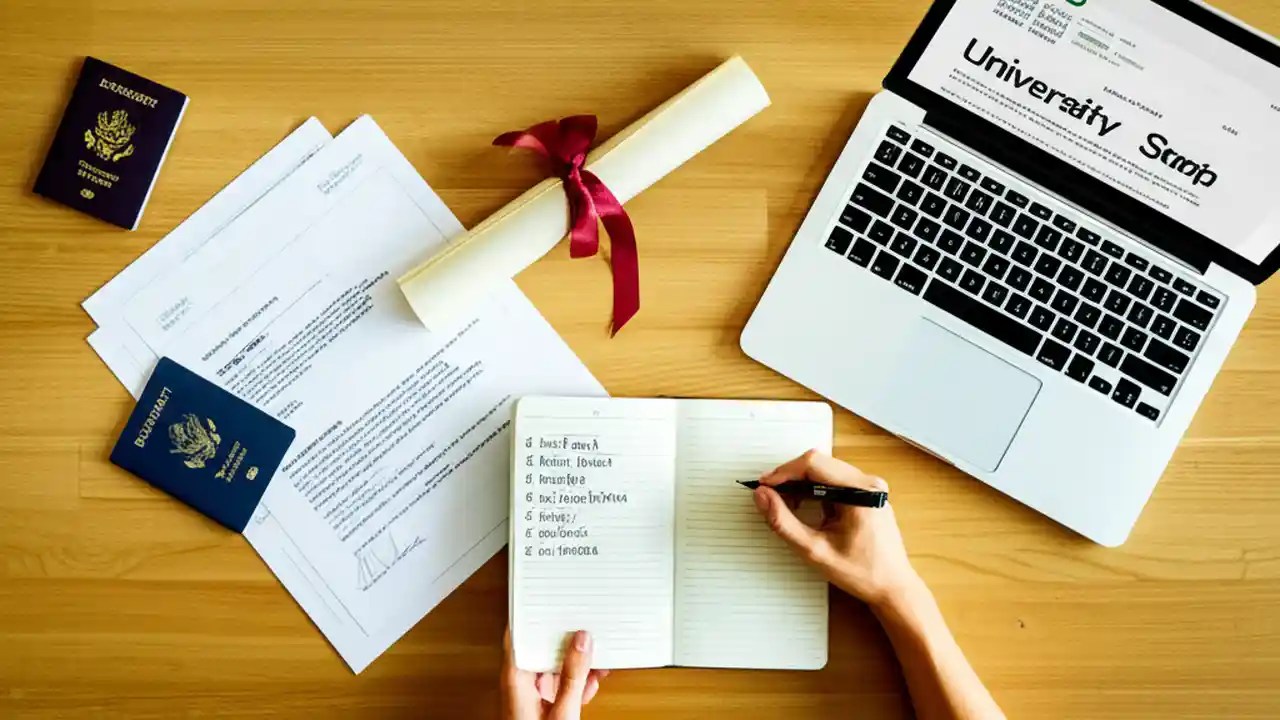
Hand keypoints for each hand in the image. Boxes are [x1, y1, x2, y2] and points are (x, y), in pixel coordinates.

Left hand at [502, 628, 607, 719]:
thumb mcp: (563, 712)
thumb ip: (573, 677)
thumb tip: (582, 642)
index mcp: (515, 680)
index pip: (521, 634)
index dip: (541, 618)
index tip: (560, 608)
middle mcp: (518, 686)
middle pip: (542, 649)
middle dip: (566, 641)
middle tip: (586, 631)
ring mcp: (530, 697)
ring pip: (553, 667)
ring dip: (575, 663)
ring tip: (597, 656)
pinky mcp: (541, 708)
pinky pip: (558, 684)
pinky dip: (575, 681)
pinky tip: (590, 681)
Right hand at [753, 450, 920, 608]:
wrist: (893, 587)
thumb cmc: (863, 573)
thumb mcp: (815, 551)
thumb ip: (783, 522)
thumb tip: (763, 497)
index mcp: (861, 493)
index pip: (813, 464)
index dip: (783, 472)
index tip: (764, 486)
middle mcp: (869, 483)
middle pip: (818, 463)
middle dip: (790, 477)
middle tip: (771, 497)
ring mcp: (870, 487)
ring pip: (824, 470)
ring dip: (801, 484)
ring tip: (787, 506)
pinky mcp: (867, 493)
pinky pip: (834, 480)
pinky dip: (814, 490)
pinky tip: (805, 508)